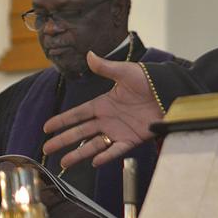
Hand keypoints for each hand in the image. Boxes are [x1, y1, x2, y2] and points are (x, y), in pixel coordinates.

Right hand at [43, 51, 162, 168]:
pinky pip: (116, 149)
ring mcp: (119, 130)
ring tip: (64, 163)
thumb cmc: (149, 80)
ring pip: (94, 144)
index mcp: (104, 103)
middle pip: (80, 132)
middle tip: (46, 150)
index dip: (62, 120)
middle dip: (63, 140)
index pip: (78, 114)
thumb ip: (106, 67)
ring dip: (79, 153)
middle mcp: (108, 119)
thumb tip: (89, 54)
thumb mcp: (126, 72)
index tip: (46, 127)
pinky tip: (94, 162)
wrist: (171, 92)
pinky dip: (106, 156)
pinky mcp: (132, 138)